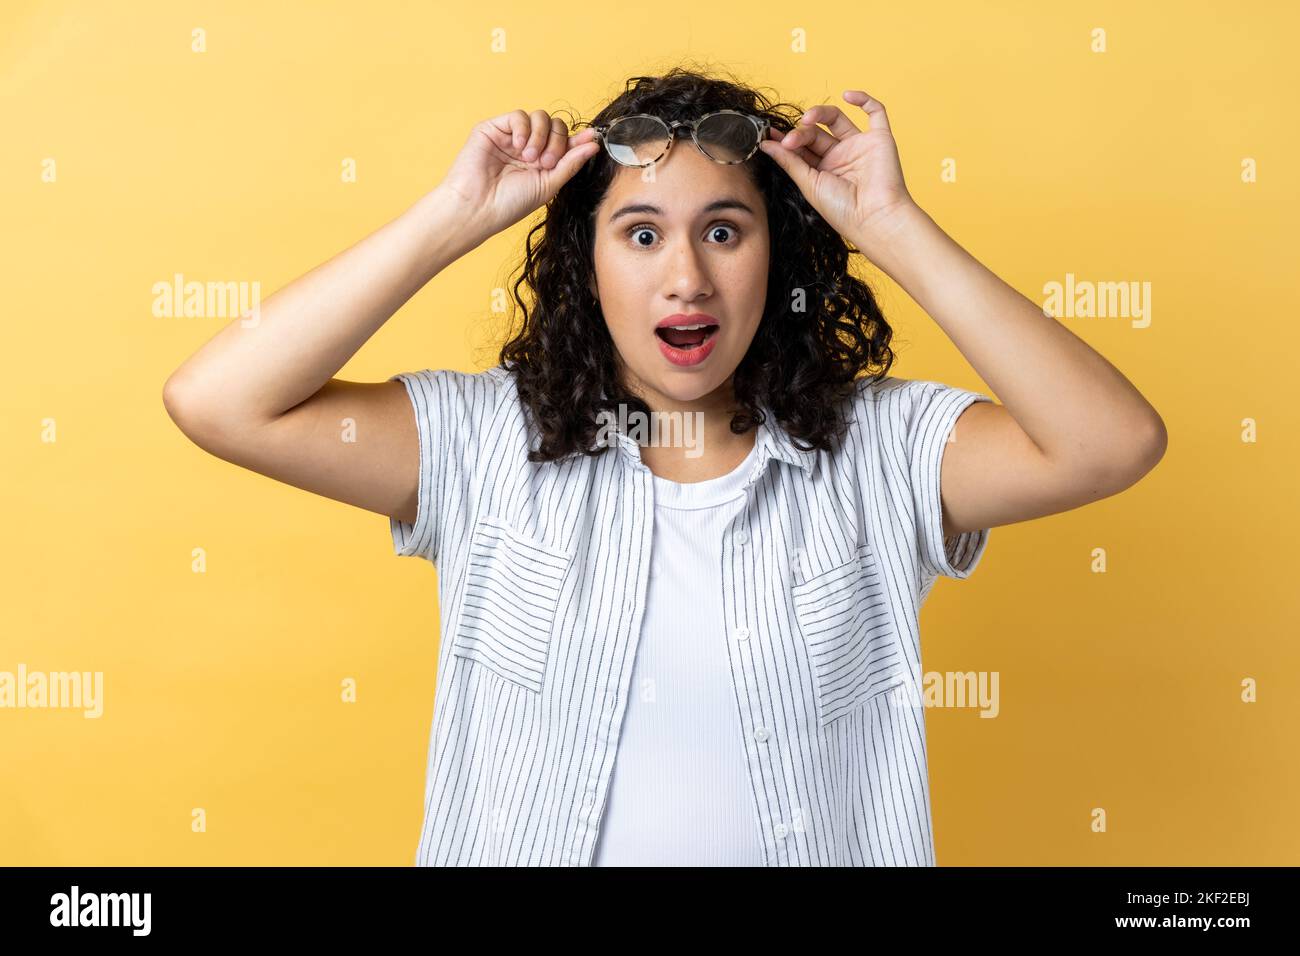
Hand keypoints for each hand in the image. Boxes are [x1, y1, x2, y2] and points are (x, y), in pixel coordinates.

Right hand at [436, 108, 601, 239]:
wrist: (478, 208)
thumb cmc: (509, 204)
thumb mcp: (548, 185)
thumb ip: (570, 164)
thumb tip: (593, 145)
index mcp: (542, 163)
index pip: (565, 143)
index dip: (579, 139)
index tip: (592, 138)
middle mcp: (528, 148)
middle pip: (556, 126)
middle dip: (558, 142)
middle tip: (546, 163)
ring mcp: (511, 138)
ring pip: (540, 117)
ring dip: (541, 137)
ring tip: (530, 159)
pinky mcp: (494, 129)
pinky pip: (519, 116)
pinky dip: (525, 129)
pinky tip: (520, 147)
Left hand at [758, 90, 918, 259]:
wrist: (874, 217)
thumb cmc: (843, 210)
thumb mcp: (809, 185)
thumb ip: (790, 162)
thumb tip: (767, 145)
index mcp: (823, 171)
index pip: (801, 148)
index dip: (787, 139)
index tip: (769, 135)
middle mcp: (840, 157)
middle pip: (815, 133)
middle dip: (800, 133)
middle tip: (791, 140)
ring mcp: (859, 146)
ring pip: (837, 119)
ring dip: (819, 113)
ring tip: (807, 119)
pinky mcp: (880, 139)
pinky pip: (875, 113)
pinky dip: (863, 99)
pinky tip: (847, 96)